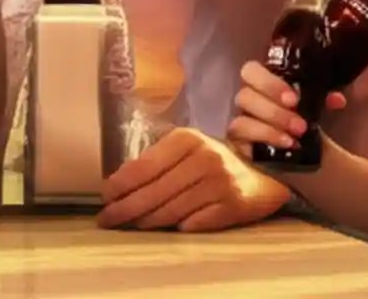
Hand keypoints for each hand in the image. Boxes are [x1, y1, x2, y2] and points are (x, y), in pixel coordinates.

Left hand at [99, 128, 290, 231]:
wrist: (262, 177)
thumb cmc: (214, 163)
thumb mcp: (188, 150)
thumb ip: (158, 161)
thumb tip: (116, 186)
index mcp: (190, 139)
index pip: (143, 166)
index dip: (119, 185)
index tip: (105, 197)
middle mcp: (205, 158)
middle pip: (152, 193)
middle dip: (124, 210)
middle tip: (107, 219)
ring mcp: (220, 183)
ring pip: (168, 212)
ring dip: (146, 221)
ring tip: (134, 223)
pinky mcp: (231, 206)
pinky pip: (190, 225)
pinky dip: (176, 228)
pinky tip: (169, 227)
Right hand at [227, 60, 346, 157]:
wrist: (303, 149)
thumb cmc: (304, 117)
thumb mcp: (317, 104)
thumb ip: (325, 98)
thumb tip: (337, 100)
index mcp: (264, 82)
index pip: (251, 71)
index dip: (269, 84)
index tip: (294, 99)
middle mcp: (247, 99)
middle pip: (244, 95)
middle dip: (274, 110)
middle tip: (300, 122)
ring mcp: (240, 120)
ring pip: (242, 118)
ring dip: (272, 126)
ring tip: (298, 134)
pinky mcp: (237, 142)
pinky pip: (241, 138)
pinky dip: (266, 138)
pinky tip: (287, 143)